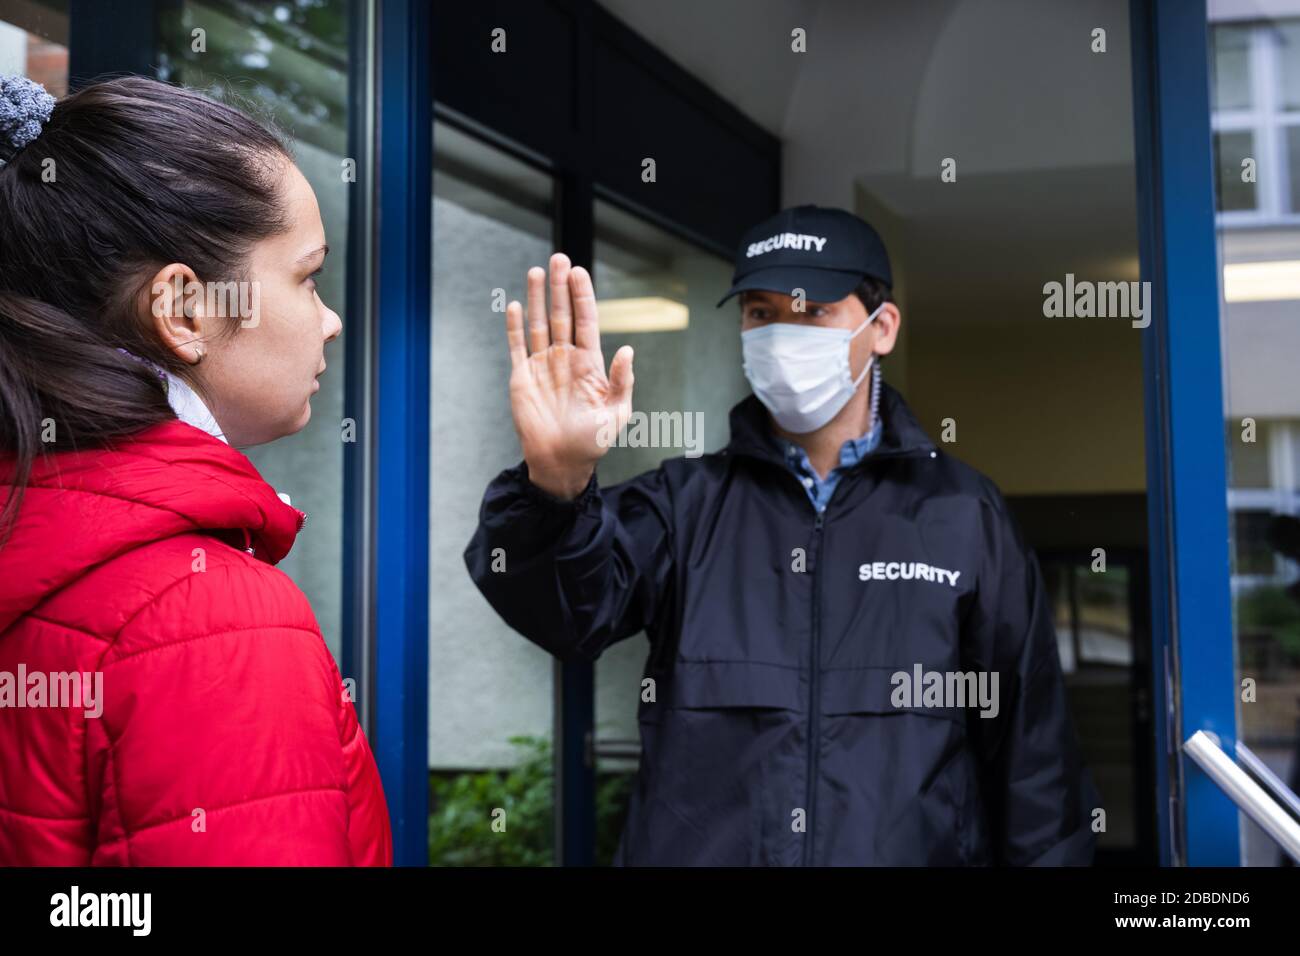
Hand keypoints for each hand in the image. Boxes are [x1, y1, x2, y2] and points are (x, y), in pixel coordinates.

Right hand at [506, 253, 633, 498]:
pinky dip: (514, 327)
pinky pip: (517, 347)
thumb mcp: (616, 414)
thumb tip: (627, 350)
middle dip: (560, 287)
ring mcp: (542, 365)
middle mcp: (565, 358)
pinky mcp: (522, 377)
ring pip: (539, 324)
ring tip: (537, 271)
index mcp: (589, 364)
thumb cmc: (592, 441)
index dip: (582, 296)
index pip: (586, 322)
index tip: (578, 272)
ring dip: (538, 298)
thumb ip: (622, 382)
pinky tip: (516, 306)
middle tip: (559, 258)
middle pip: (562, 315)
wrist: (561, 462)